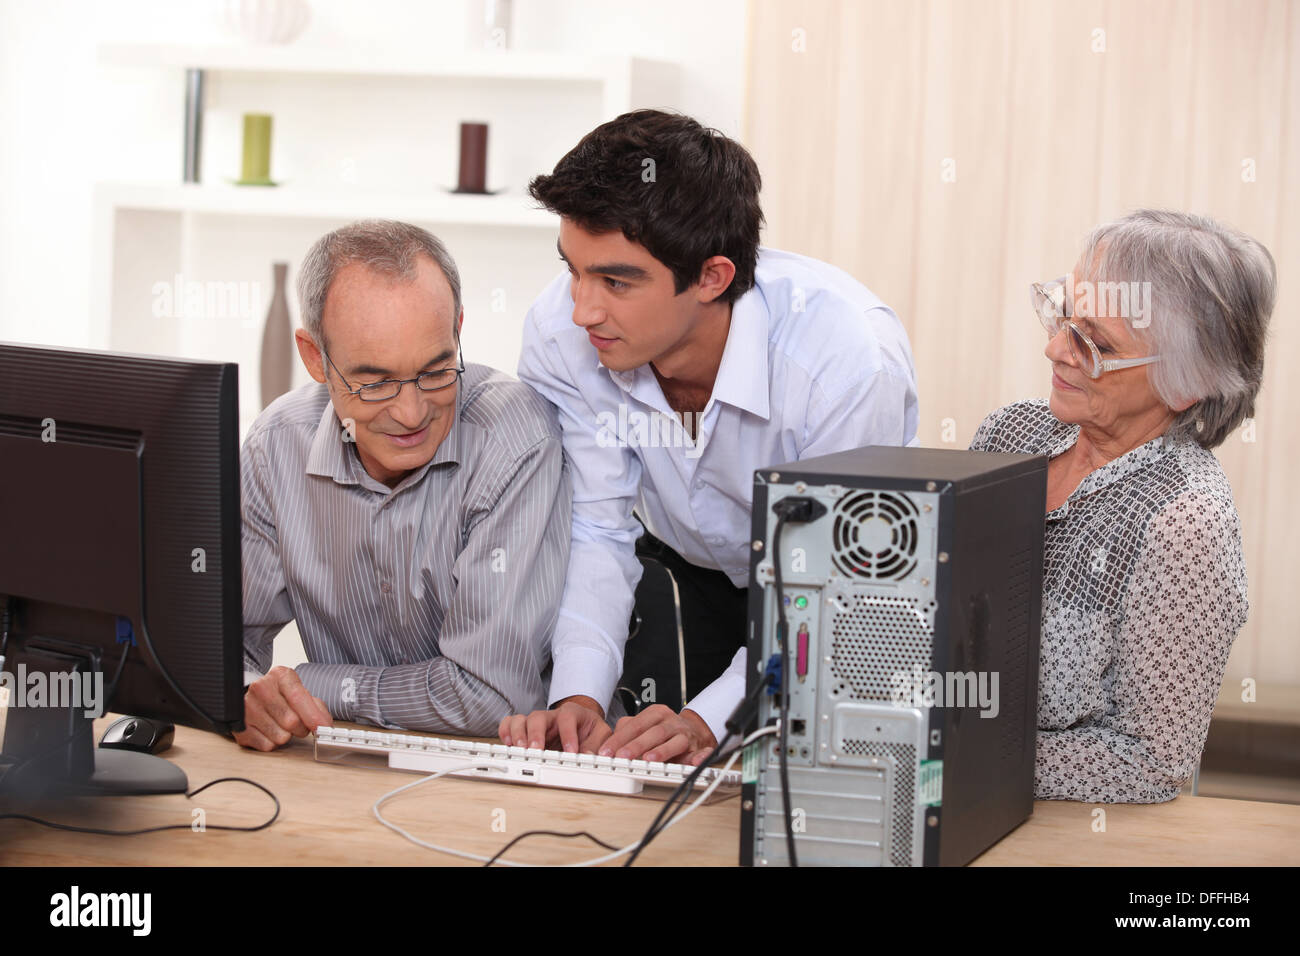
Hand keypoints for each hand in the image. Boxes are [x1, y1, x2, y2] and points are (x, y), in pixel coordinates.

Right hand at [234, 666, 332, 751]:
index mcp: (279, 676)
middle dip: (302, 729)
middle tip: (300, 726)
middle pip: (291, 721)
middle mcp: (260, 688)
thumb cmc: (280, 695)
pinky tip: (269, 731)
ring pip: (280, 736)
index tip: (323, 727)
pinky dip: (273, 743)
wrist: (250, 696)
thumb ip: (315, 706)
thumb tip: (324, 724)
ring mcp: (247, 708)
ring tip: (282, 726)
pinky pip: (267, 745)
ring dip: (287, 736)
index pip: (298, 697)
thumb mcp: (299, 692)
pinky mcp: (240, 727)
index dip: (313, 716)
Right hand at [498, 695, 610, 753]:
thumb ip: (596, 744)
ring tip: (520, 750)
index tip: (570, 753)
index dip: (568, 735)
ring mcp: (537, 722)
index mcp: (573, 713)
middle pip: (539, 717)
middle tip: (536, 750)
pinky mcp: (526, 729)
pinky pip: (510, 723)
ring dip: (519, 735)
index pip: (568, 718)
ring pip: (522, 720)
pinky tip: (508, 744)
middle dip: (536, 734)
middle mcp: (552, 716)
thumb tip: (589, 756)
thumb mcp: (601, 735)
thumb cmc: (590, 730)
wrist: (583, 725)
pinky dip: (506, 732)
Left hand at [600, 704, 716, 765]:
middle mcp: (671, 723)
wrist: (694, 730)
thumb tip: (608, 744)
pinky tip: (695, 763)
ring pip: (675, 742)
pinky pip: (702, 753)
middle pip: (654, 733)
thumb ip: (627, 731)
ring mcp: (686, 735)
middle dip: (637, 745)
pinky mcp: (699, 749)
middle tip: (622, 757)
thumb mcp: (645, 724)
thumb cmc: (664, 730)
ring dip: (663, 751)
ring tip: (650, 759)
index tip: (606, 751)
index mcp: (656, 714)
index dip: (619, 739)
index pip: (635, 725)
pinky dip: (700, 758)